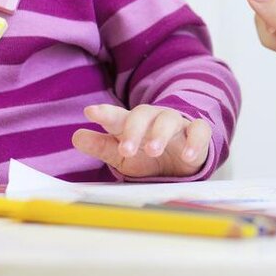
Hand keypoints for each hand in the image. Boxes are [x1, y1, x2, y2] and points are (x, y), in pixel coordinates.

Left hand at [71, 104, 211, 177]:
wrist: (181, 162)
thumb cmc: (147, 156)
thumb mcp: (122, 155)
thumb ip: (101, 146)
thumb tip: (76, 136)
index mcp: (132, 123)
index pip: (117, 116)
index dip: (104, 113)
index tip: (90, 112)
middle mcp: (153, 119)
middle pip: (143, 114)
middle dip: (133, 130)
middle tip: (126, 149)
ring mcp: (177, 124)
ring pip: (169, 120)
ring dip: (160, 134)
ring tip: (153, 150)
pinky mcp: (197, 133)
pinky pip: (199, 131)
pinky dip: (194, 142)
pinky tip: (187, 155)